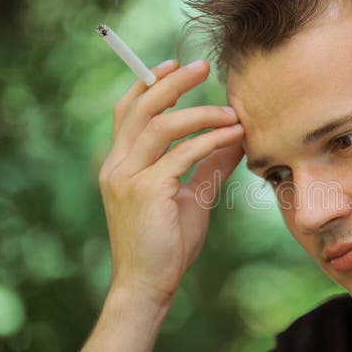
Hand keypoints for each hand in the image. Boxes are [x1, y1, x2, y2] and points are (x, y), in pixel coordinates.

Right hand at [97, 59, 243, 307]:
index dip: (150, 82)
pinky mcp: (145, 191)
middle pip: (142, 106)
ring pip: (162, 124)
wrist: (148, 286)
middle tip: (203, 67)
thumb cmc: (167, 246)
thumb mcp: (192, 197)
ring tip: (232, 113)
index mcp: (120, 164)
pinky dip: (210, 140)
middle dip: (173, 81)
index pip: (129, 110)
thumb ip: (209, 166)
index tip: (176, 65)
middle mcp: (117, 165)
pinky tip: (233, 136)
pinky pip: (182, 153)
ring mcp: (127, 177)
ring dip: (201, 113)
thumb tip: (234, 140)